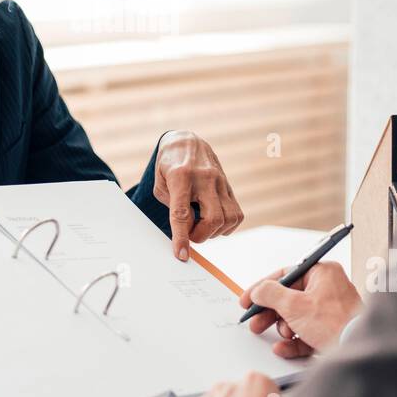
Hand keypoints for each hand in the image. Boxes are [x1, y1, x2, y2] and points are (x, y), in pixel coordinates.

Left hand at [153, 130, 243, 260]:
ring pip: (229, 218)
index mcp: (181, 176)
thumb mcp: (159, 182)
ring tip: (201, 226)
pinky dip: (227, 226)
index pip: (182, 213)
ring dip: (214, 232)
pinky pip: (237, 214)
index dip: (181, 237)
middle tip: (190, 235)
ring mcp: (220, 181)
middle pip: (213, 218)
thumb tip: (185, 231)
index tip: (181, 255)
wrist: (186, 141)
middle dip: (201, 236)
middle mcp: (204, 178)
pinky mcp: (229, 186)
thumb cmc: (169, 164)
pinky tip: (213, 221)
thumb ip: (171, 206)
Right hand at [241, 262, 361, 357]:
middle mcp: (328, 288)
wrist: (356, 350)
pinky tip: (283, 348)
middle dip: (270, 313)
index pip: (285, 275)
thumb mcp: (293, 305)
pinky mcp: (332, 330)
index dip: (262, 288)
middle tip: (255, 323)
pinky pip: (307, 332)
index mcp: (322, 273)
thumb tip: (258, 291)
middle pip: (289, 297)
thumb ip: (270, 294)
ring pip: (297, 317)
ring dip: (283, 328)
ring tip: (280, 336)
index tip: (247, 300)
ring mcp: (331, 310)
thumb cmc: (333, 323)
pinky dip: (294, 341)